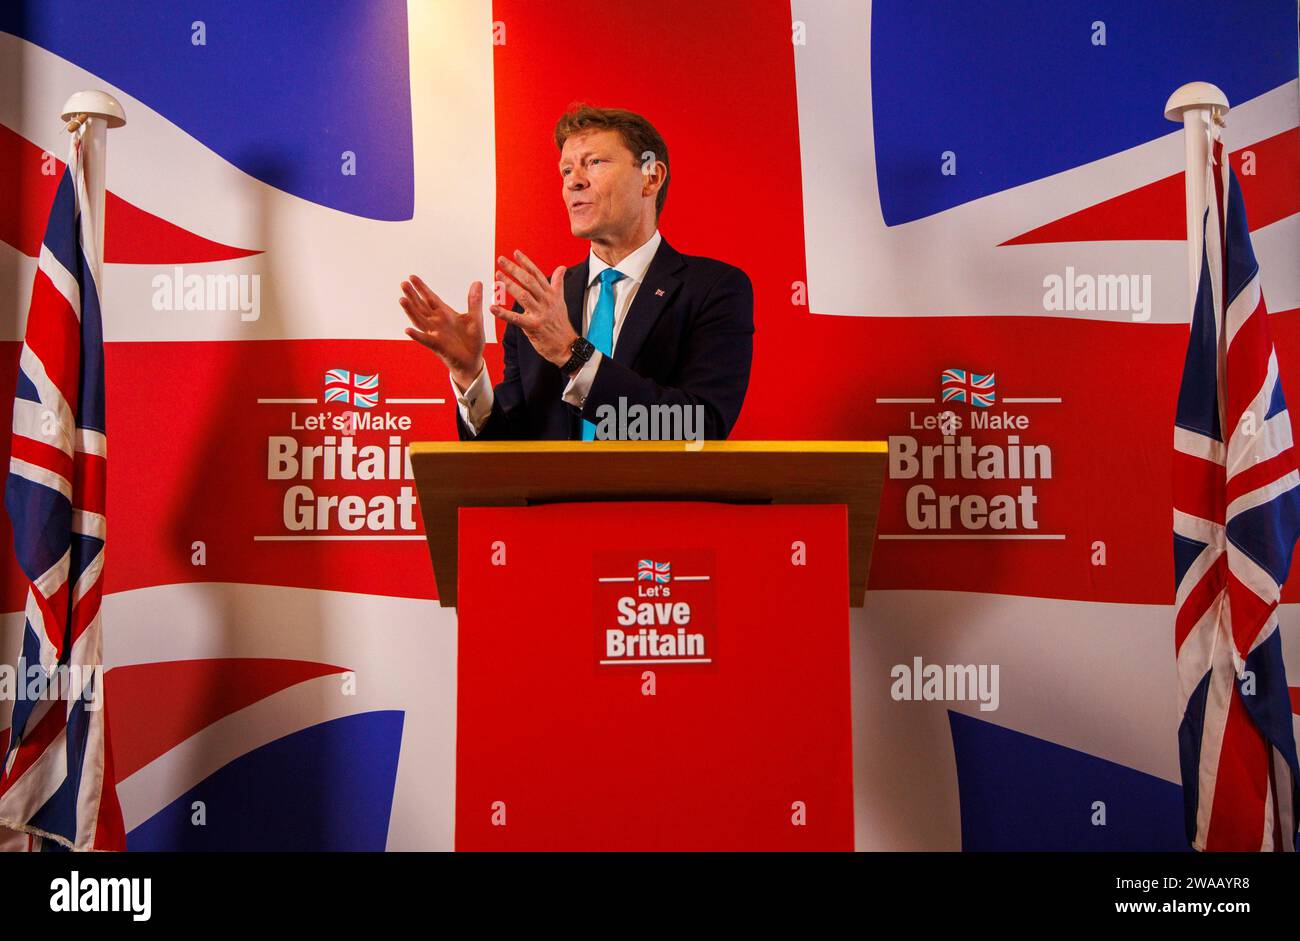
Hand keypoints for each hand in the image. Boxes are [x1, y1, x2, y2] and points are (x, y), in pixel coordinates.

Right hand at [400, 275, 485, 389]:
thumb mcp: (475, 318)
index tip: (411, 277)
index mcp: (445, 314)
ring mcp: (435, 333)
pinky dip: (417, 336)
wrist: (473, 360)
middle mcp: (437, 322)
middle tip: (404, 284)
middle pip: (421, 306)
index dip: (421, 288)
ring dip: (411, 311)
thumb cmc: (472, 340)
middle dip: (412, 295)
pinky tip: (408, 330)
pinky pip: (426, 340)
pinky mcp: (437, 346)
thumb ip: (474, 301)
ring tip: (402, 300)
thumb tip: (477, 282)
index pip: (430, 298)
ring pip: (420, 320)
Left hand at [492, 250, 576, 366]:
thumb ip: (558, 283)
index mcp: (551, 294)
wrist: (566, 345)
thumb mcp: (561, 300)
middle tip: (501, 260)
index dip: (526, 263)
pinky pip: (516, 319)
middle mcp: (546, 301)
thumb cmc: (560, 323)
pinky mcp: (534, 326)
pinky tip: (493, 308)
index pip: (537, 274)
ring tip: (497, 276)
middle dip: (514, 269)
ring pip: (523, 296)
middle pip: (528, 281)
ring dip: (509, 285)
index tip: (515, 253)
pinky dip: (504, 313)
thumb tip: (562, 267)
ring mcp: (540, 313)